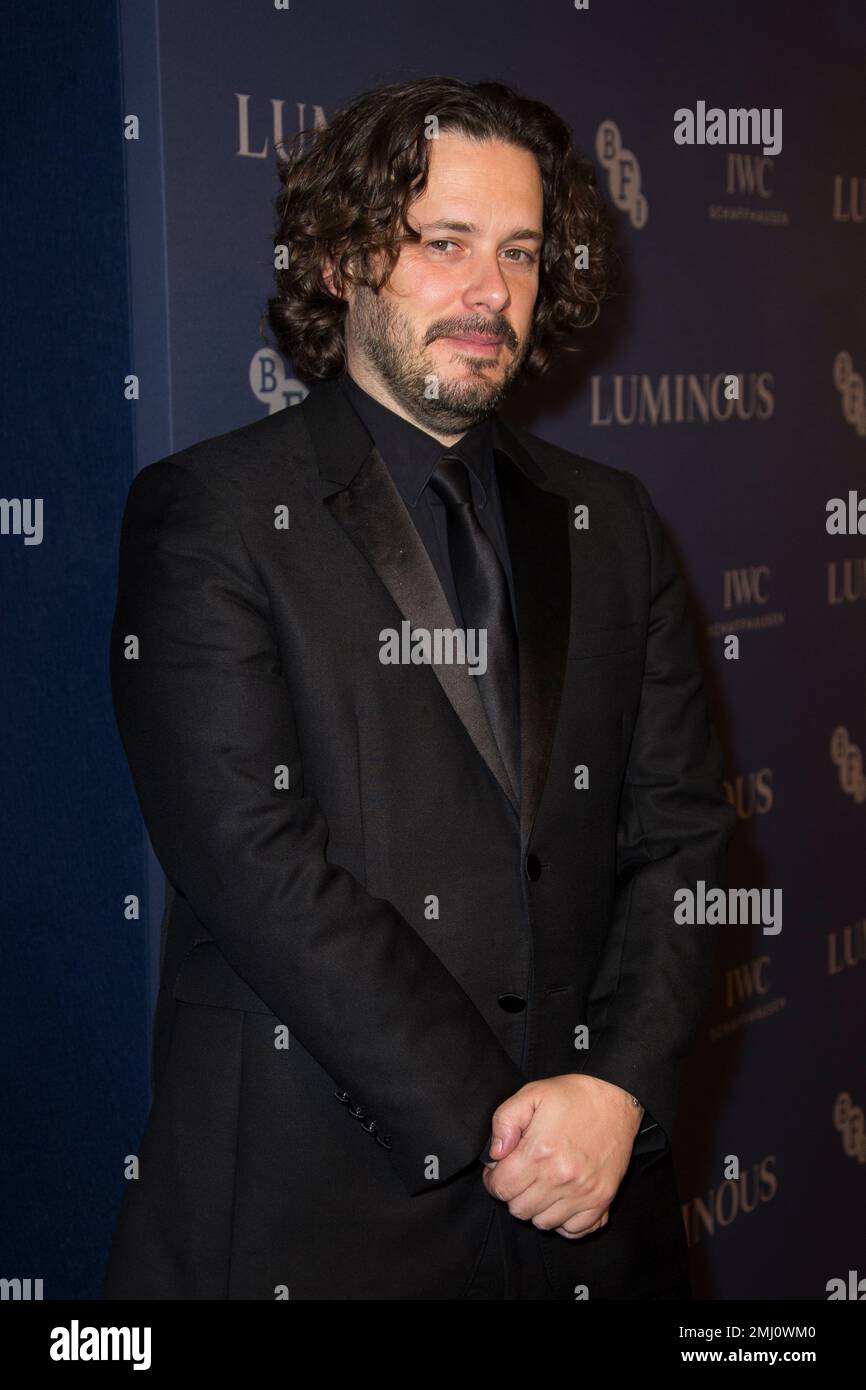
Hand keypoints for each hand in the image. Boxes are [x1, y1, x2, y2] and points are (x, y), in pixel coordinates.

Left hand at [481, 1074, 642, 1238]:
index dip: (493, 1179)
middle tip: (520, 1175)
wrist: (615, 1100)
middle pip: (519, 1209)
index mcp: (540, 1152)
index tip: (499, 1169)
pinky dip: (563, 1221)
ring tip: (541, 1185)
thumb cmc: (573, 1097)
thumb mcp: (531, 1094)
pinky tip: (561, 1199)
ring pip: (543, 1223)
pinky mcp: (601, 1200)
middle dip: (513, 1193)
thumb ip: (504, 1121)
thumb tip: (495, 1153)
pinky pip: (573, 1230)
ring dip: (537, 1207)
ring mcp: (583, 1193)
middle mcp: (561, 1178)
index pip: (501, 1188)